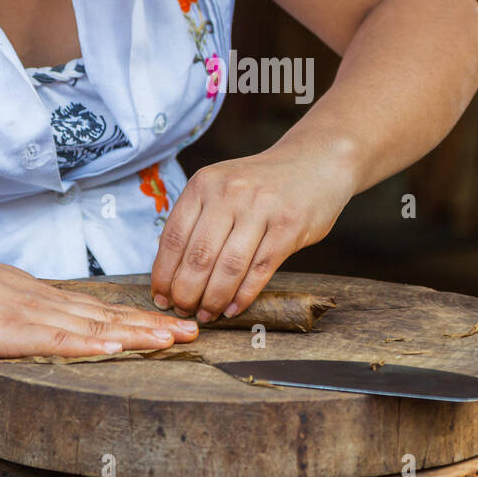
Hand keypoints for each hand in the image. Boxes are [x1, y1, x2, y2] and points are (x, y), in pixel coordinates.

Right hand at [0, 243, 198, 356]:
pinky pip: (56, 339)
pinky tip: (116, 349)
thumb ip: (20, 308)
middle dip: (152, 325)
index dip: (136, 319)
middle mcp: (45, 301)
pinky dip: (89, 345)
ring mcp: (30, 314)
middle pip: (108, 316)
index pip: (98, 310)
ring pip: (93, 326)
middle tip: (192, 331)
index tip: (169, 324)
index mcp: (41, 296)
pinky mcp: (12, 329)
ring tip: (171, 340)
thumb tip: (39, 318)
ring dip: (135, 334)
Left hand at [150, 144, 355, 321]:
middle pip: (198, 256)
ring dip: (213, 299)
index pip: (173, 237)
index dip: (164, 274)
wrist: (316, 161)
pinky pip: (260, 270)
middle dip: (186, 293)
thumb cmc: (262, 183)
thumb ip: (198, 217)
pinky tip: (232, 309)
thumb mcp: (223, 185)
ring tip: (206, 315)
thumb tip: (170, 267)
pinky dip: (243, 295)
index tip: (160, 297)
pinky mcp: (288, 227)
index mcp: (205, 183)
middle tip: (183, 311)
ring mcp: (261, 209)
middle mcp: (230, 193)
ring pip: (228, 267)